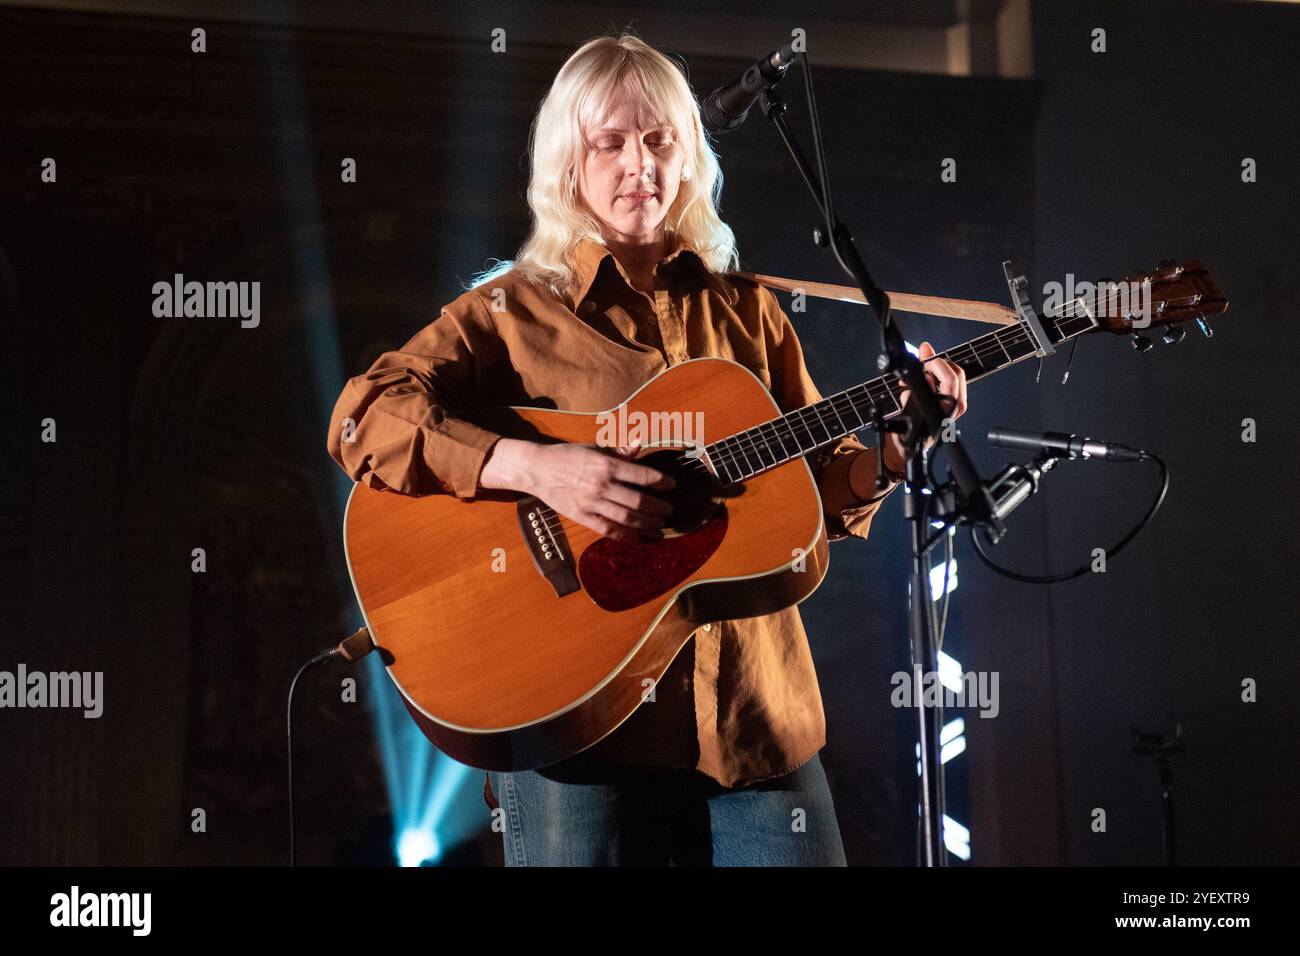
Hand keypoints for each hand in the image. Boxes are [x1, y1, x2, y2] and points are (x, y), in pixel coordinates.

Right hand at [487, 438, 675, 541]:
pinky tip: (638, 538)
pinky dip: (625, 536)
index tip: (672, 485)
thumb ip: (619, 451)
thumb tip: (639, 443)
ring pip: (626, 518)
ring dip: (647, 523)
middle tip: (669, 509)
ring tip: (660, 525)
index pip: (641, 475)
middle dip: (658, 506)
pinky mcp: (582, 516)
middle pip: (638, 500)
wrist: (537, 469)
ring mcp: (591, 503)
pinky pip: (607, 530)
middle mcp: (601, 485)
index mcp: (605, 464)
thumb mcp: (594, 447)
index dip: (661, 481)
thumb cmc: (567, 455)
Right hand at [882, 341, 968, 474]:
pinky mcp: (952, 398)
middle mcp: (956, 405)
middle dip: (937, 361)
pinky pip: (948, 378)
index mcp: (948, 409)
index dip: (936, 365)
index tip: (922, 360)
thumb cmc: (911, 432)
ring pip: (953, 373)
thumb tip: (914, 379)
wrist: (913, 445)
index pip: (951, 379)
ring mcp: (956, 401)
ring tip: (919, 366)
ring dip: (936, 366)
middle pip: (955, 372)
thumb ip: (909, 398)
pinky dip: (936, 372)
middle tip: (922, 356)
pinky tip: (923, 373)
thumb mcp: (906, 414)